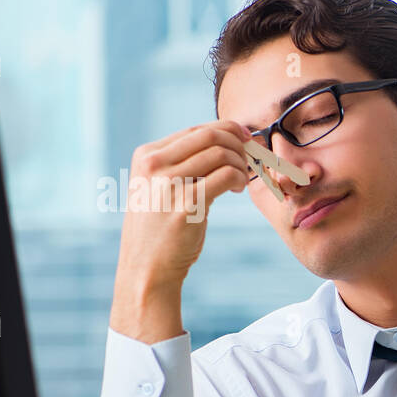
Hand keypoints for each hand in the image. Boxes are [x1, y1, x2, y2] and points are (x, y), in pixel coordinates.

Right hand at [115, 119, 252, 289]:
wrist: (147, 267)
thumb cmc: (161, 228)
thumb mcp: (161, 187)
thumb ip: (183, 165)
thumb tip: (224, 144)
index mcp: (147, 155)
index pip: (196, 130)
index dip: (228, 131)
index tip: (245, 141)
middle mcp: (154, 165)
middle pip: (211, 136)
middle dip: (239, 144)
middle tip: (250, 160)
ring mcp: (168, 183)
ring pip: (221, 154)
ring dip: (241, 164)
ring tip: (241, 181)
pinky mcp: (187, 204)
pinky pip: (226, 176)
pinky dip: (239, 178)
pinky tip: (237, 190)